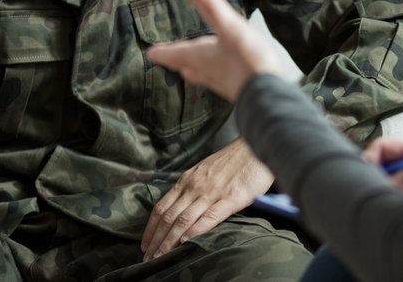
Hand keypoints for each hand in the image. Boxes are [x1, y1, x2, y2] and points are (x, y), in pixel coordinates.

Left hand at [140, 138, 273, 260]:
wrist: (257, 145)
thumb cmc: (233, 160)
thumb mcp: (205, 170)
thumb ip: (192, 187)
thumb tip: (180, 208)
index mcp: (187, 180)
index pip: (161, 207)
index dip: (150, 229)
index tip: (145, 245)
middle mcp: (195, 186)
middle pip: (168, 217)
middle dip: (156, 240)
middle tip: (148, 258)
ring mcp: (212, 192)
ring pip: (183, 220)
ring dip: (169, 241)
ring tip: (160, 257)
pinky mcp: (231, 198)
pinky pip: (209, 217)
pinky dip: (194, 231)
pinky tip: (185, 243)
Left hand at [146, 0, 281, 101]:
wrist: (268, 94)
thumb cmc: (247, 59)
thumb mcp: (229, 26)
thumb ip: (210, 4)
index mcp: (200, 56)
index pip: (175, 53)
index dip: (163, 52)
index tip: (151, 53)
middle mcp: (207, 71)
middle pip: (186, 66)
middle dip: (177, 61)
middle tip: (168, 59)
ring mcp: (222, 83)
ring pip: (201, 76)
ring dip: (194, 70)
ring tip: (190, 69)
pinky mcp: (237, 89)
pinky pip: (219, 81)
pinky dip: (214, 76)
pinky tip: (223, 76)